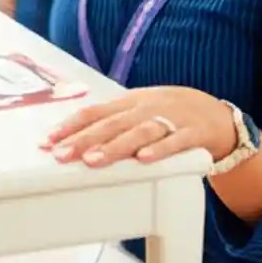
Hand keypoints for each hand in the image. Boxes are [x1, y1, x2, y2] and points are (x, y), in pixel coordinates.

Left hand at [42, 87, 235, 167]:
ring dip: (114, 147)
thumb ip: (110, 122)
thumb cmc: (167, 113)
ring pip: (138, 133)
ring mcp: (169, 119)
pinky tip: (144, 160)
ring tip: (94, 160)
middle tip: (62, 155)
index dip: (70, 127)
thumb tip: (72, 137)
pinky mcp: (192, 134)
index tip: (47, 142)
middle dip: (84, 140)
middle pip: (110, 124)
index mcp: (129, 103)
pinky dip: (159, 150)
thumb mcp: (137, 110)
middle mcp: (145, 109)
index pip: (94, 113)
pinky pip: (175, 142)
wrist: (214, 112)